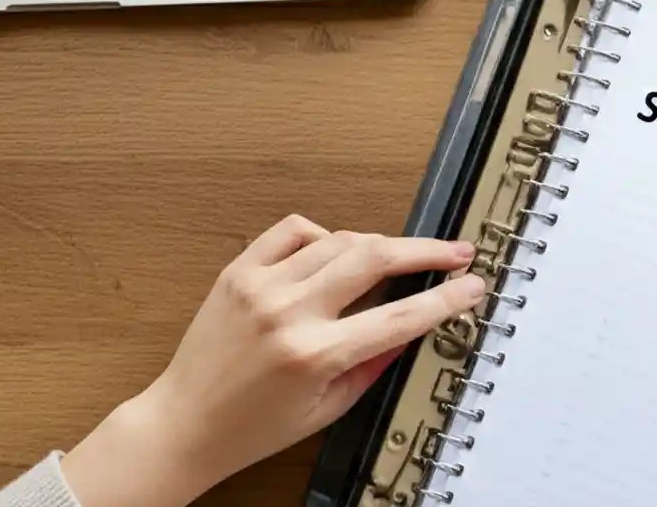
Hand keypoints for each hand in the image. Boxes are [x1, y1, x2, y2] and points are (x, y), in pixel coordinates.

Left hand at [60, 215, 485, 506]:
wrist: (185, 422)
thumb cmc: (254, 426)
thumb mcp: (329, 408)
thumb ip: (375, 364)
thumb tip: (414, 325)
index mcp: (315, 354)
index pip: (399, 316)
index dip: (445, 298)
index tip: (471, 285)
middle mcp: (289, 312)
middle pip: (375, 258)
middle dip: (426, 251)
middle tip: (456, 252)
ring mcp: (262, 285)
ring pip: (340, 239)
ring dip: (379, 243)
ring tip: (401, 256)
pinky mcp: (239, 270)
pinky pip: (293, 230)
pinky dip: (323, 234)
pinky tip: (334, 252)